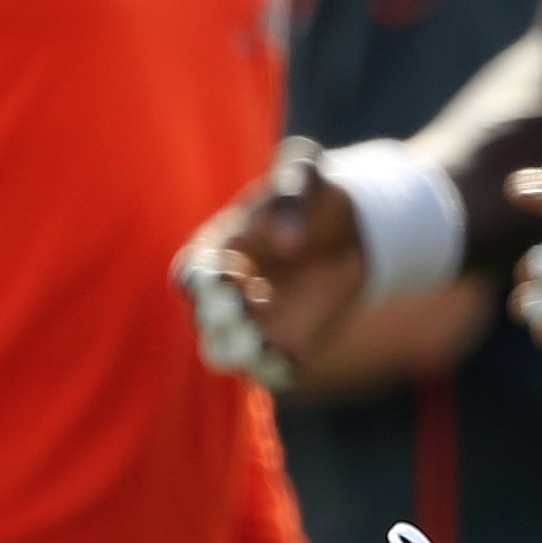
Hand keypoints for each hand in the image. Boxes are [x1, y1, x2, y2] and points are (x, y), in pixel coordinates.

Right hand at [179, 142, 367, 375]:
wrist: (351, 228)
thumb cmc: (313, 195)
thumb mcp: (305, 173)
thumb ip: (292, 195)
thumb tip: (288, 242)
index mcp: (215, 251)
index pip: (190, 276)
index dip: (202, 282)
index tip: (226, 279)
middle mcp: (224, 294)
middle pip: (204, 321)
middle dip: (222, 321)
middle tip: (246, 312)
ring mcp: (252, 323)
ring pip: (226, 353)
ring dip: (241, 353)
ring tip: (265, 345)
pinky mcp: (285, 344)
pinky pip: (272, 369)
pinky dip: (277, 368)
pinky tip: (292, 359)